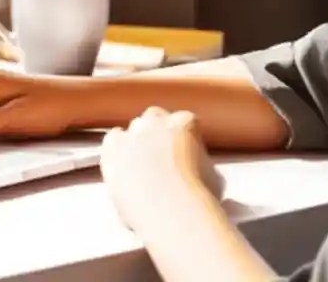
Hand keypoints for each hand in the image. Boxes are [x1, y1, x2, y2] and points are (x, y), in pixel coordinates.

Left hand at [99, 106, 224, 231]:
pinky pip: (112, 140)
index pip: (185, 120)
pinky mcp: (113, 150)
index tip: (186, 151)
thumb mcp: (215, 179)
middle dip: (158, 131)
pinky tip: (122, 160)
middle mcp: (157, 122)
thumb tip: (205, 177)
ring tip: (144, 161)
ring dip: (139, 139)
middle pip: (155, 117)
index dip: (185, 137)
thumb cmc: (198, 198)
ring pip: (133, 128)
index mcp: (185, 123)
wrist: (171, 210)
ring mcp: (133, 134)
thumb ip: (204, 167)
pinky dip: (117, 148)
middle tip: (163, 152)